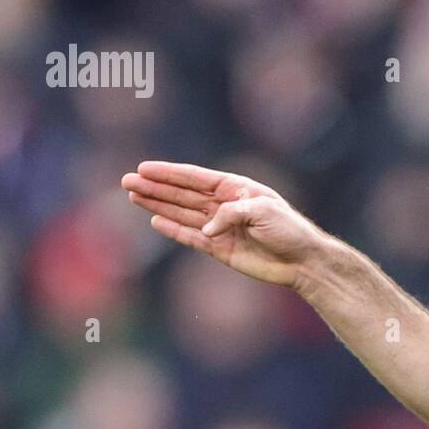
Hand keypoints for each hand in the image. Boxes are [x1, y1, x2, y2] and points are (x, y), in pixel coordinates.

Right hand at [121, 161, 322, 287]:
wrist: (302, 260)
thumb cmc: (288, 229)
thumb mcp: (263, 211)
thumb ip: (231, 214)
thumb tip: (206, 230)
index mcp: (235, 188)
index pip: (195, 178)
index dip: (168, 173)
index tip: (143, 168)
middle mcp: (224, 205)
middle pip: (182, 194)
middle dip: (154, 187)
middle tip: (126, 181)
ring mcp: (219, 227)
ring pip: (181, 213)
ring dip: (157, 204)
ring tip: (132, 196)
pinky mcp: (219, 248)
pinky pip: (190, 236)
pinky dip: (173, 229)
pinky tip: (155, 220)